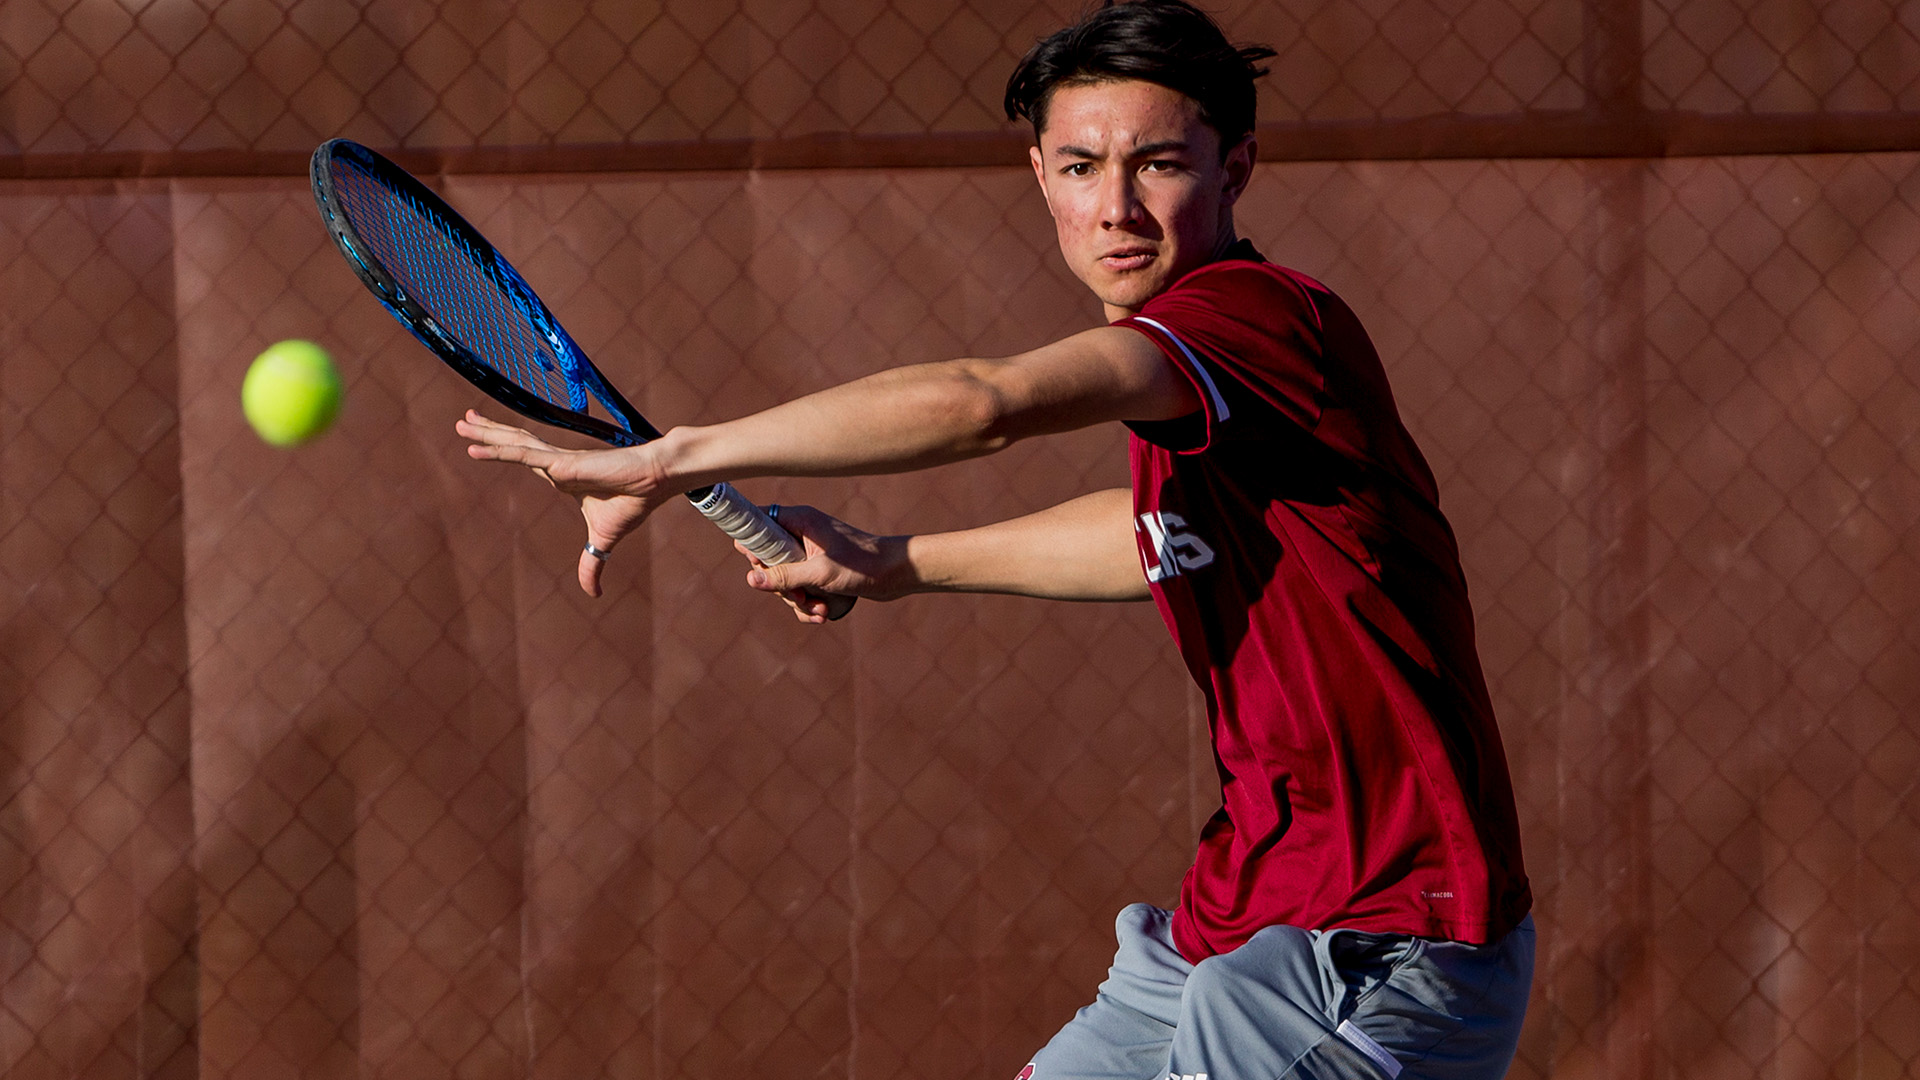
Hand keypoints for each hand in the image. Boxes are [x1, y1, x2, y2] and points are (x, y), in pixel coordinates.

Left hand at [456, 409, 667, 596]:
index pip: (526, 457)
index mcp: (562, 475)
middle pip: (514, 444)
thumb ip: (592, 566)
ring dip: (486, 433)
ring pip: (514, 445)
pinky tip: (474, 448)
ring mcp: (558, 461)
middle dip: (487, 432)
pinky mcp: (562, 463)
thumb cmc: (633, 501)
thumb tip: (594, 596)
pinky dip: (499, 452)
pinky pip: (524, 456)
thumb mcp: (603, 541)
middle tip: (462, 420)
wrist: (656, 481)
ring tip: (462, 421)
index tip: (485, 439)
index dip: (505, 447)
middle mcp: (556, 463)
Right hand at [737, 504, 905, 623]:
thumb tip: (751, 580)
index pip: (756, 523)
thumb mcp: (820, 573)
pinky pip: (800, 588)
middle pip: (767, 560)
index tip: (761, 568)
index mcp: (799, 520)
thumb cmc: (862, 565)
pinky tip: (823, 613)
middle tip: (799, 596)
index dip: (752, 547)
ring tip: (819, 609)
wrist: (896, 573)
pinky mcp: (818, 569)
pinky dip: (808, 604)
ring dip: (798, 601)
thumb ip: (784, 576)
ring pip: (784, 579)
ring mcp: (809, 553)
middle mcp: (800, 533)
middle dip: (781, 586)